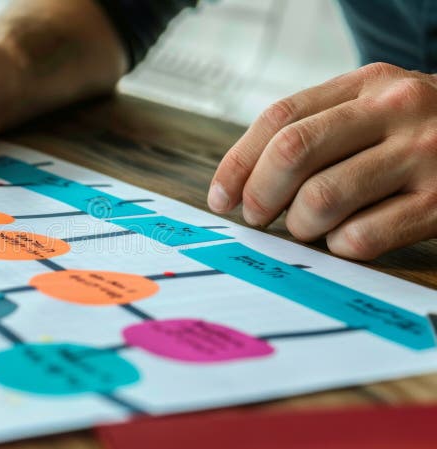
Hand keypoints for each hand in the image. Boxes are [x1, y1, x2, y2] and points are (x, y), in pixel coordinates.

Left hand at [208, 62, 436, 259]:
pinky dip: (340, 246)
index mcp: (367, 84)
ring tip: (308, 228)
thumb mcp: (373, 107)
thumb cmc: (418, 132)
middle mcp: (395, 110)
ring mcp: (423, 155)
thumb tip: (240, 184)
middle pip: (292, 153)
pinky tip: (346, 239)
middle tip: (257, 217)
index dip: (238, 162)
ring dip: (299, 226)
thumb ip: (316, 129)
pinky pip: (362, 237)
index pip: (280, 118)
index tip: (221, 196)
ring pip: (321, 198)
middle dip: (260, 194)